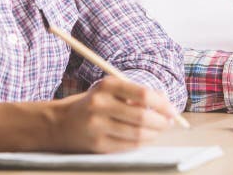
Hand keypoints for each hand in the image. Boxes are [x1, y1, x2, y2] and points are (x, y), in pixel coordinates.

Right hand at [51, 76, 176, 152]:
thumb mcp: (110, 91)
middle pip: (142, 116)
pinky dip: (142, 142)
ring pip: (137, 133)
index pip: (143, 94)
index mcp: (106, 86)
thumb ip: (135, 94)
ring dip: (154, 134)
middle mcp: (100, 104)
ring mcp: (97, 126)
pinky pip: (128, 145)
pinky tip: (145, 138)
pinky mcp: (97, 144)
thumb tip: (166, 103)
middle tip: (169, 123)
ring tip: (159, 130)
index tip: (173, 110)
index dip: (162, 104)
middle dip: (161, 122)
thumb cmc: (93, 104)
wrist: (59, 123)